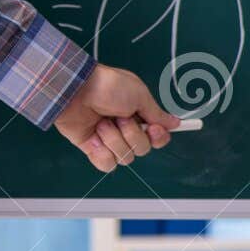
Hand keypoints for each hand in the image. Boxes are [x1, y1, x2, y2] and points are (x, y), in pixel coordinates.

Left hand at [55, 63, 179, 172]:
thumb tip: (174, 123)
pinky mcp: (92, 149)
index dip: (158, 137)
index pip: (157, 137)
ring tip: (101, 123)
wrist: (75, 90)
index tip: (153, 129)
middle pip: (143, 149)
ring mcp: (108, 140)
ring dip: (114, 139)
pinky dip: (102, 153)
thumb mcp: (139, 94)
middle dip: (132, 135)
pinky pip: (107, 164)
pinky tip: (94, 138)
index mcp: (138, 115)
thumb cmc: (107, 86)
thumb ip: (156, 113)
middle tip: (119, 117)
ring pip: (125, 158)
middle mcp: (125, 129)